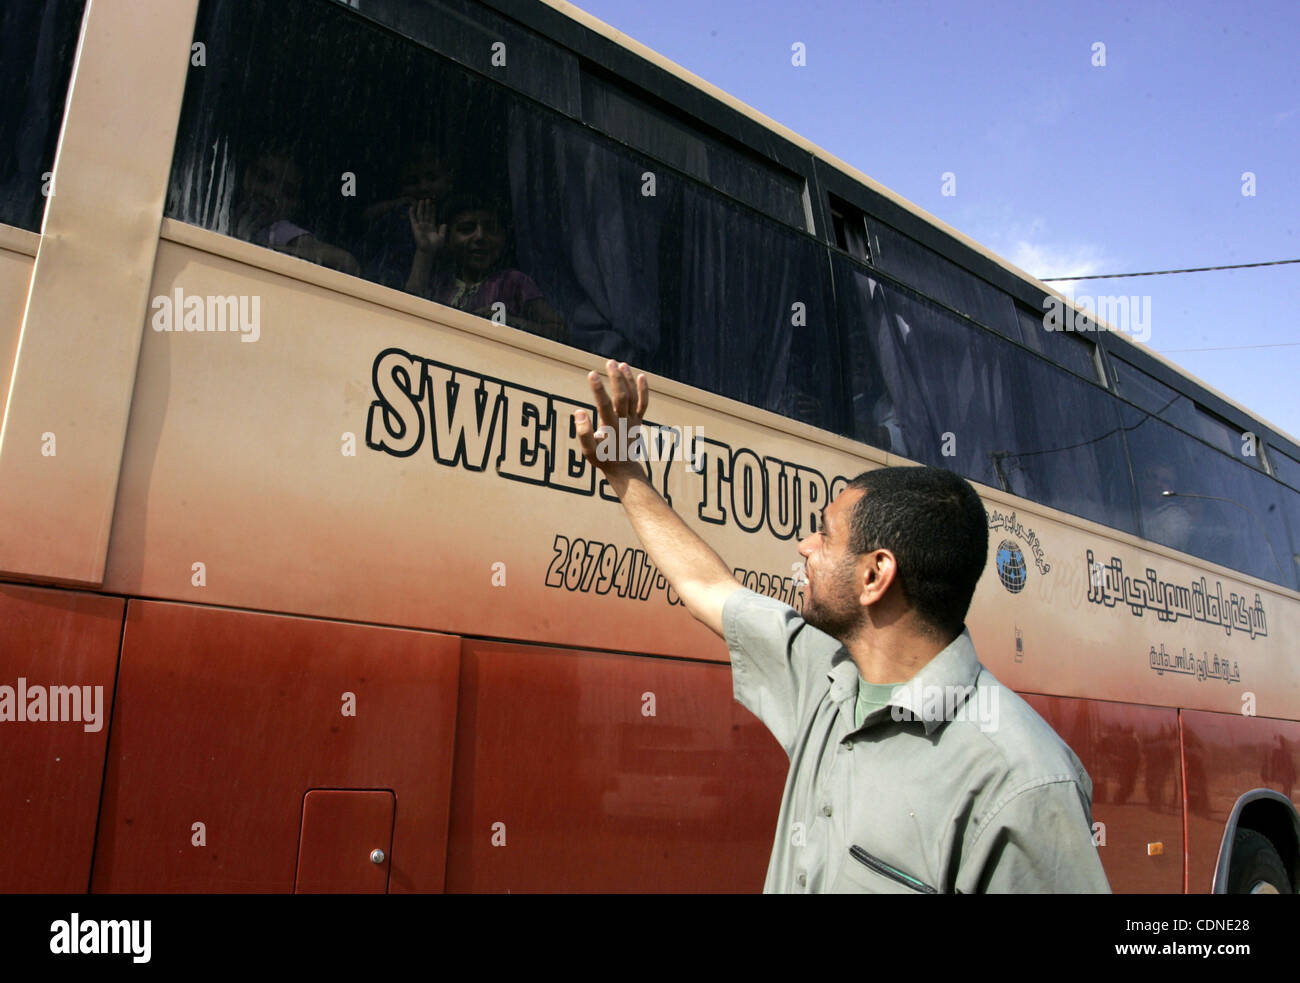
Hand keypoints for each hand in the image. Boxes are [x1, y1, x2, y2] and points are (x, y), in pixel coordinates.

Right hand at [408, 199, 446, 252]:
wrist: (428, 250)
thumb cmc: (434, 246)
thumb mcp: (441, 238)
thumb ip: (443, 231)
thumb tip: (444, 224)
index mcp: (432, 227)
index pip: (432, 216)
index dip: (433, 210)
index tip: (434, 204)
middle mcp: (426, 225)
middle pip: (426, 214)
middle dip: (427, 207)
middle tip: (428, 199)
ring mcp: (420, 226)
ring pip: (420, 214)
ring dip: (421, 207)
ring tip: (421, 200)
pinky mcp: (415, 227)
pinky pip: (413, 219)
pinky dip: (412, 213)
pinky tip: (412, 207)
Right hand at [575, 360, 648, 477]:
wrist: (623, 468)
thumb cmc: (602, 458)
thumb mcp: (589, 451)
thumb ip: (583, 433)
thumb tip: (579, 412)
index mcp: (610, 428)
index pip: (604, 405)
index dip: (598, 389)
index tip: (591, 373)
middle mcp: (624, 422)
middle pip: (622, 397)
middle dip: (616, 379)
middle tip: (609, 362)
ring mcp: (633, 421)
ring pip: (633, 397)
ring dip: (628, 380)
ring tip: (621, 364)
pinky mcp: (637, 420)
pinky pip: (642, 404)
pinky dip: (643, 390)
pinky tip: (641, 376)